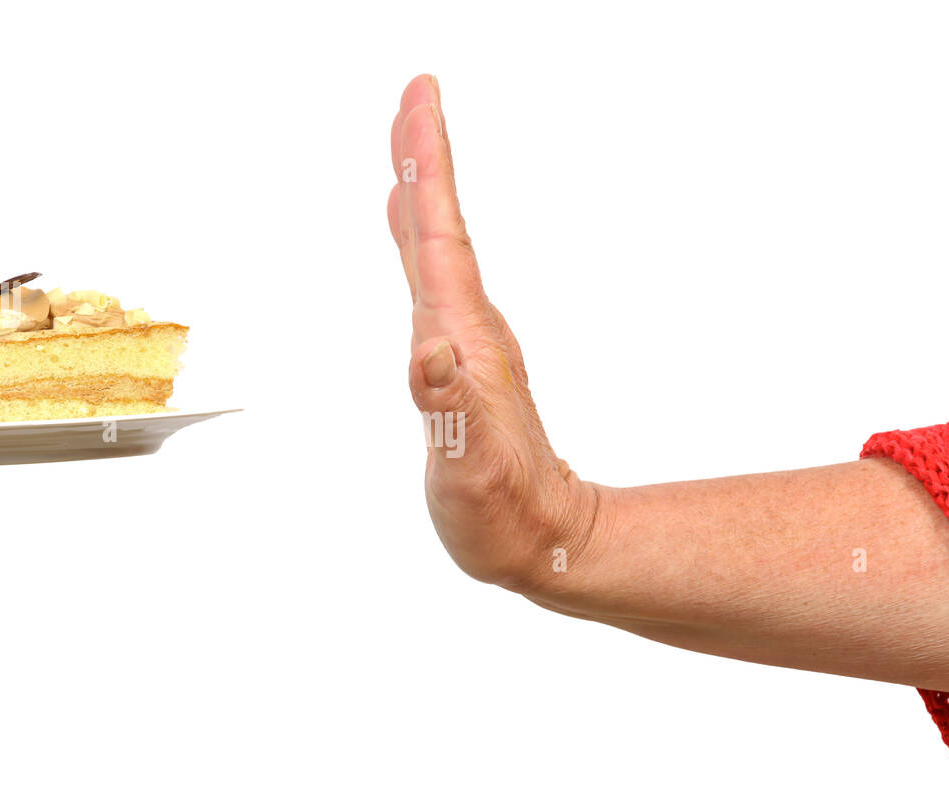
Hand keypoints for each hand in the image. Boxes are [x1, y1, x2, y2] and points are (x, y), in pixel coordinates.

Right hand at [388, 75, 599, 592]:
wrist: (541, 538)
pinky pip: (434, 283)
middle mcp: (469, 331)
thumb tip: (431, 348)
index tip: (419, 104)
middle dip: (425, 160)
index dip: (427, 169)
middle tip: (412, 98)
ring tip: (406, 149)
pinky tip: (411, 232)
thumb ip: (447, 409)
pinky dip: (419, 243)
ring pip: (439, 250)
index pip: (441, 238)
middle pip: (442, 228)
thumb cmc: (501, 511)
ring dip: (424, 193)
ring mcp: (468, 344)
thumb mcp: (470, 468)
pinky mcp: (462, 363)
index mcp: (465, 341)